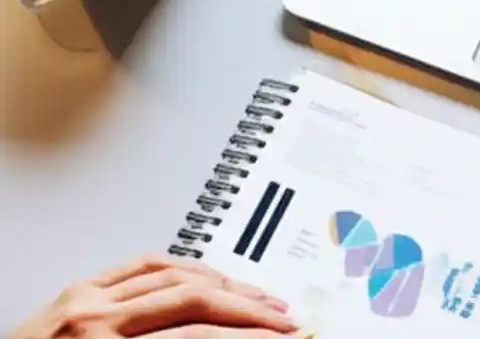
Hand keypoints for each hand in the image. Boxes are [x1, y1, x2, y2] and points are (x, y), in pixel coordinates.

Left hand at [12, 255, 298, 337]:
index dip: (250, 336)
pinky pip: (143, 264)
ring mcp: (85, 299)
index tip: (281, 338)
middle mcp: (96, 321)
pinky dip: (185, 267)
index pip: (201, 336)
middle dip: (250, 309)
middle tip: (285, 320)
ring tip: (260, 297)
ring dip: (227, 284)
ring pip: (176, 274)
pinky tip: (210, 275)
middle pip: (196, 299)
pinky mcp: (78, 289)